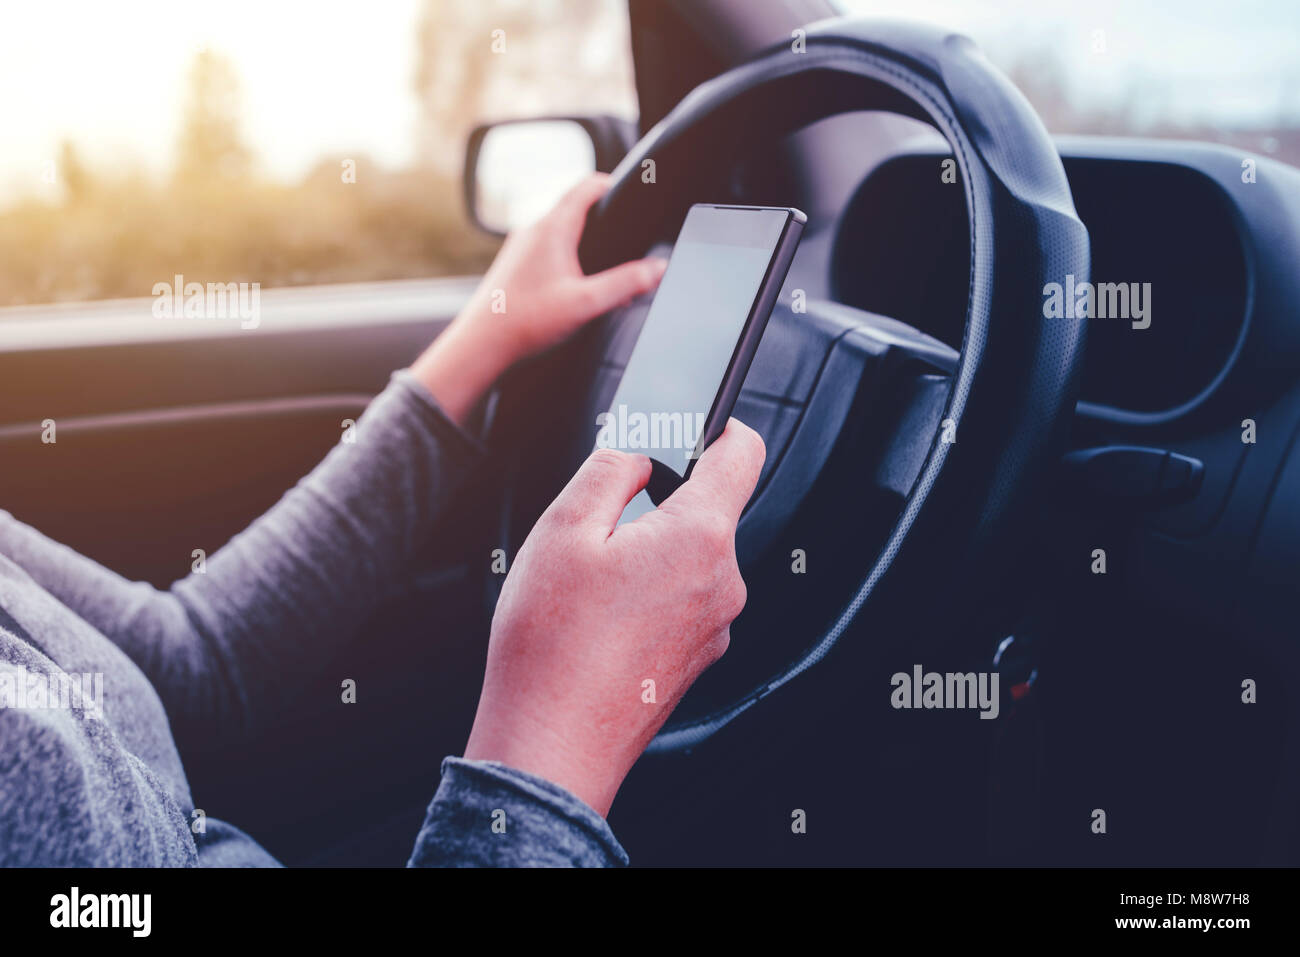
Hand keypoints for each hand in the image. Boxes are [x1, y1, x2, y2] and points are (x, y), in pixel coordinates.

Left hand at [410, 173, 666, 423]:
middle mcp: (533, 229)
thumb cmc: (526, 322)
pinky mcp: (514, 263)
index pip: (588, 185)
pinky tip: (575, 281)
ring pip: (559, 225)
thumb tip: (658, 269)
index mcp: (553, 227)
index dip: (614, 185)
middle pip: (574, 204)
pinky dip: (566, 251)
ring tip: (606, 257)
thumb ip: (626, 284)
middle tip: (626, 230)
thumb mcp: (587, 303)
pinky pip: (546, 245)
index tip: (633, 194)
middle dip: (603, 214)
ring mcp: (520, 245)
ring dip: (584, 234)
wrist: (482, 344)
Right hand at [463, 419, 765, 815]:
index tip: (704, 424)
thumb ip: (609, 472)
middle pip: (708, 513)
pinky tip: (599, 620)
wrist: (552, 746)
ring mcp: (714, 628)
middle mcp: (723, 583)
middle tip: (598, 529)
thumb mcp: (563, 529)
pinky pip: (682, 603)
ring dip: (649, 557)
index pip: (743, 455)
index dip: (722, 428)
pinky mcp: (697, 660)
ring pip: (690, 561)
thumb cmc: (552, 647)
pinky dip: (648, 598)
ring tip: (588, 587)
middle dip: (659, 507)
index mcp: (699, 538)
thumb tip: (637, 459)